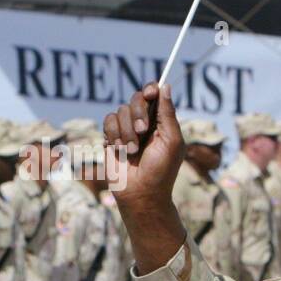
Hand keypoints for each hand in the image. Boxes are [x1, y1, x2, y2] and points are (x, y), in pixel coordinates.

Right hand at [103, 83, 186, 273]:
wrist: (140, 194)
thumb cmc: (161, 170)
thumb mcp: (172, 140)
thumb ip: (167, 113)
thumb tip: (164, 86)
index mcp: (161, 121)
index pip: (154, 95)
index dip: (151, 89)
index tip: (151, 94)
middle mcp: (143, 122)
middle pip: (136, 98)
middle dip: (138, 113)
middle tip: (143, 131)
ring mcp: (126, 130)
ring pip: (120, 111)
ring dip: (127, 131)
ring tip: (132, 150)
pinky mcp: (111, 138)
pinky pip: (108, 121)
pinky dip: (114, 134)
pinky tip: (120, 150)